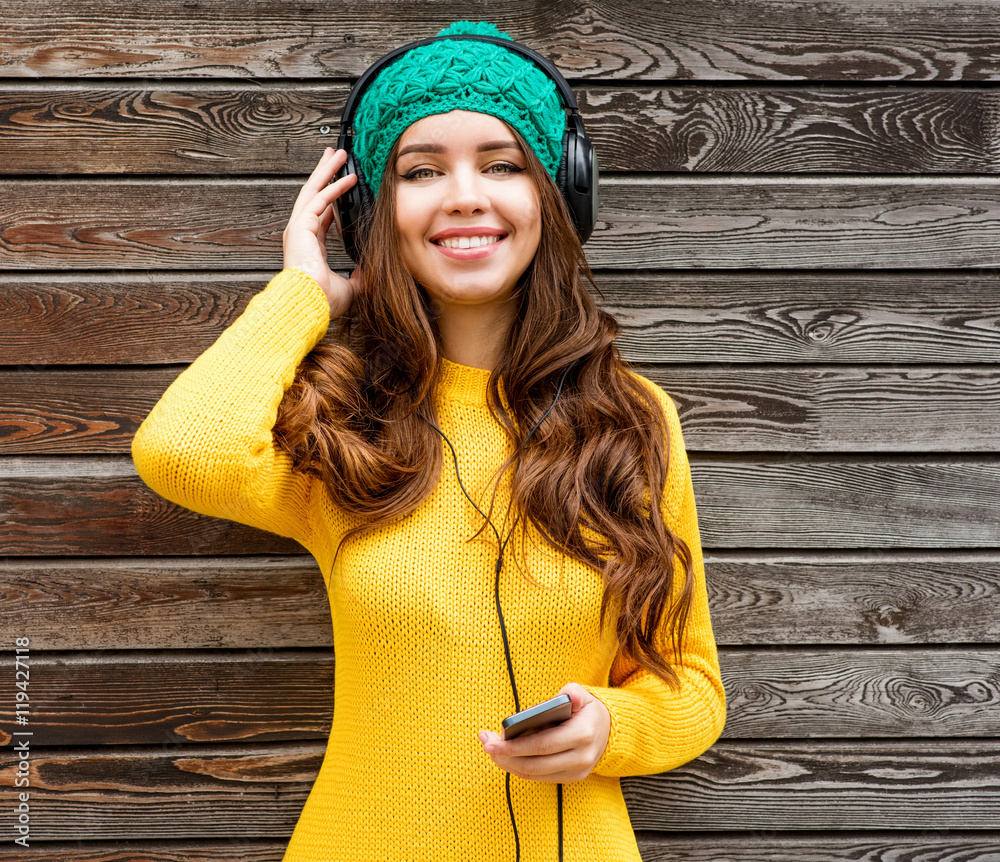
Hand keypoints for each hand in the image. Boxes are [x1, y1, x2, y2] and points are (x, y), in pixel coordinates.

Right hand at [283, 147, 361, 317]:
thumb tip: (368, 272)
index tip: (340, 184)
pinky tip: (347, 176)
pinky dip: (333, 187)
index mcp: (311, 248)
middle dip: (324, 174)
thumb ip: (357, 278)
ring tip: (337, 154)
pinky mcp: (300, 226)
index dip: (332, 199)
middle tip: (334, 157)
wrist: (308, 303)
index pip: (321, 216)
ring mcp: (299, 229)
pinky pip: (319, 200)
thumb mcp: (349, 288)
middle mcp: (302, 235)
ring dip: (326, 171)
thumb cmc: (322, 300)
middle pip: (314, 196)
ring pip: (314, 191)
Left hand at [477, 683, 610, 783]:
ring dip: (509, 764)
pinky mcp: (571, 777)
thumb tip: (568, 696)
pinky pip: (540, 777)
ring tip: (491, 748)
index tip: (491, 741)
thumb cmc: (587, 710)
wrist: (609, 731)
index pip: (542, 745)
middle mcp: (580, 757)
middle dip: (505, 757)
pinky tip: (507, 756)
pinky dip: (520, 768)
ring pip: (535, 774)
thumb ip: (573, 693)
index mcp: (582, 734)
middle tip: (486, 744)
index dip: (514, 747)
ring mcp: (576, 771)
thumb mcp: (584, 695)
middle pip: (535, 764)